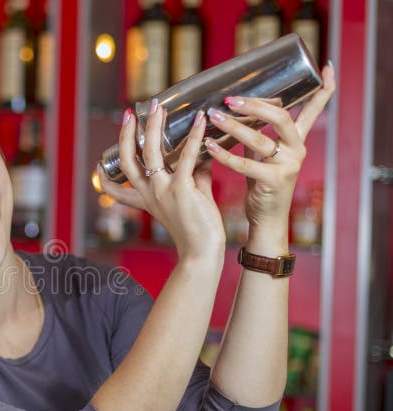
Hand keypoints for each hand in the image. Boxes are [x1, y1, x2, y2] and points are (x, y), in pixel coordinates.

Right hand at [99, 101, 224, 262]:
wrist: (203, 252)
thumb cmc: (199, 229)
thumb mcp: (192, 197)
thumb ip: (193, 174)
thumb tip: (202, 152)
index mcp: (147, 201)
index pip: (116, 190)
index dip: (103, 178)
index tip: (97, 166)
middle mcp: (150, 194)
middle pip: (127, 161)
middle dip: (127, 135)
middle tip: (131, 113)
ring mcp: (162, 191)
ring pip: (150, 153)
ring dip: (153, 126)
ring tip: (158, 107)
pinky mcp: (181, 190)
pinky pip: (185, 157)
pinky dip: (193, 137)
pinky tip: (199, 121)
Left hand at [203, 64, 335, 237]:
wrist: (266, 219)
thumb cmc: (261, 185)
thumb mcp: (262, 156)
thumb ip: (257, 135)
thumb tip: (235, 111)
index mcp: (296, 141)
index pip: (314, 109)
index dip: (325, 89)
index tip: (328, 66)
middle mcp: (297, 150)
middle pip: (282, 117)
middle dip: (256, 105)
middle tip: (230, 99)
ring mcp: (288, 165)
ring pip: (260, 140)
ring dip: (234, 127)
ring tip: (214, 117)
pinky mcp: (274, 181)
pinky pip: (246, 164)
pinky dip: (225, 155)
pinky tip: (209, 146)